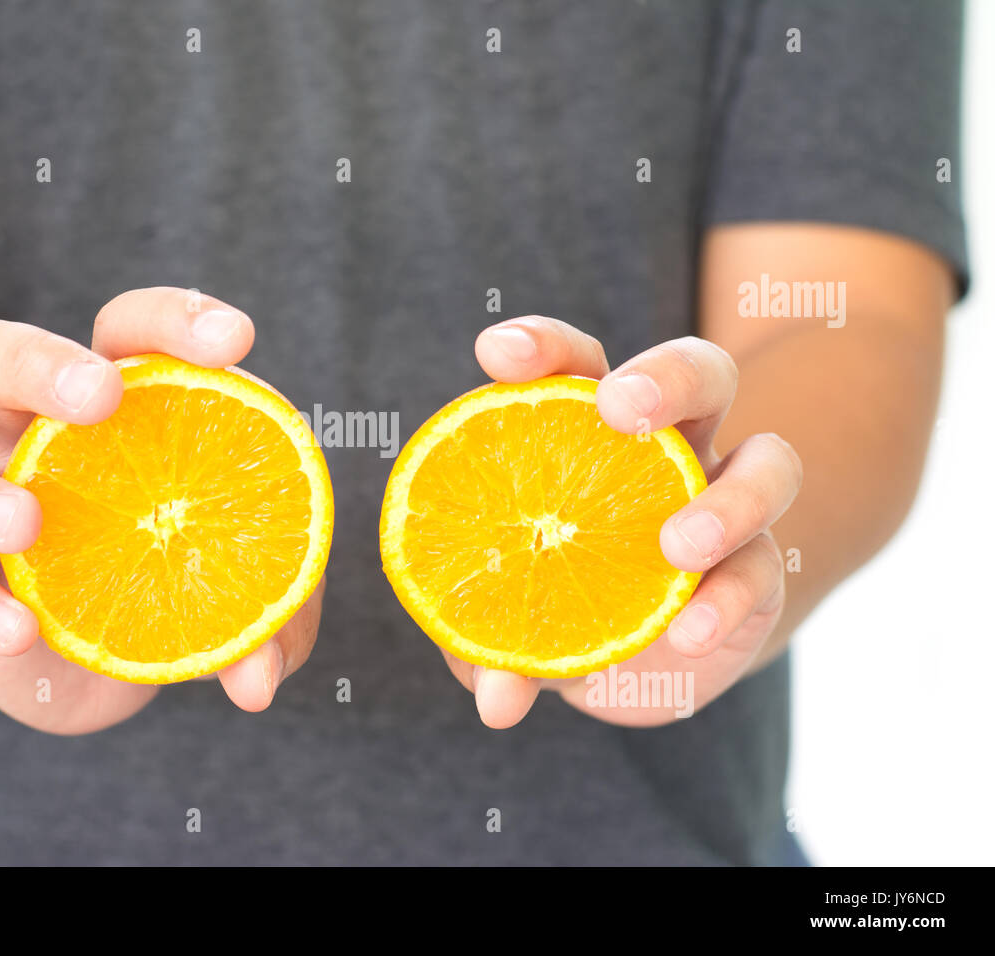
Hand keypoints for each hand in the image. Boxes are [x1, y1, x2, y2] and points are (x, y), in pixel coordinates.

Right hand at [0, 287, 323, 733]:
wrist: (105, 675)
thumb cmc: (184, 594)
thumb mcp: (250, 601)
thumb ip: (273, 622)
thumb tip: (256, 682)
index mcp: (115, 413)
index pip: (127, 333)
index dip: (173, 318)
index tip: (237, 342)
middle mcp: (33, 440)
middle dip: (38, 362)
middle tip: (100, 395)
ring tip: (26, 524)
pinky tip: (22, 630)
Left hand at [439, 317, 801, 728]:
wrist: (643, 663)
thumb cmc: (557, 607)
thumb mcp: (510, 624)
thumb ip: (492, 646)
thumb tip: (495, 700)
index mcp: (595, 433)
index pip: (577, 364)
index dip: (545, 346)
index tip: (496, 354)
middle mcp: (670, 451)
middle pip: (700, 372)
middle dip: (666, 376)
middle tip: (620, 408)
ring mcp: (725, 505)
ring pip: (770, 460)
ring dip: (727, 498)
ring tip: (677, 546)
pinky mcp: (762, 572)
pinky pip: (764, 570)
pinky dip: (728, 599)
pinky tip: (688, 630)